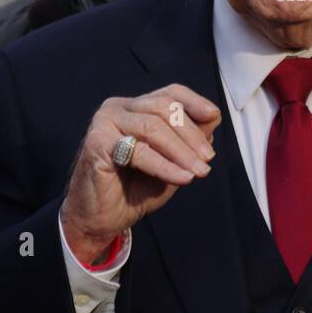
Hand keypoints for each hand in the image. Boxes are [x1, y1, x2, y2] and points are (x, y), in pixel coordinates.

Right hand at [60, 84, 221, 264]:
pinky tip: (182, 177)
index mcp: (134, 107)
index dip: (194, 102)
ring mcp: (104, 123)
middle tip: (208, 158)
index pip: (169, 93)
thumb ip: (188, 140)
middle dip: (191, 134)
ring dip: (181, 151)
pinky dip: (164, 166)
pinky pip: (139, 151)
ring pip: (152, 127)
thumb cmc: (134, 189)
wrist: (100, 219)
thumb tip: (213, 118)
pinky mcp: (97, 143)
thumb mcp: (171, 162)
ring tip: (199, 171)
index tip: (214, 115)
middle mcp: (117, 108)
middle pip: (163, 108)